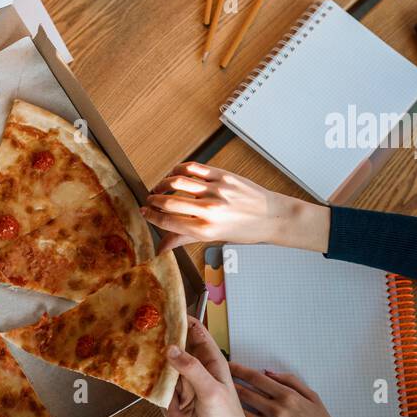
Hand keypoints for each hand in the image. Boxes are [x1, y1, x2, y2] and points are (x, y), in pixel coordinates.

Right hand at [142, 162, 329, 252]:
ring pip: (177, 181)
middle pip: (169, 201)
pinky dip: (179, 169)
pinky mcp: (223, 176)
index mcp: (205, 230)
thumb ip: (184, 239)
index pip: (168, 221)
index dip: (151, 216)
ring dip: (163, 183)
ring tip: (160, 187)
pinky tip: (175, 174)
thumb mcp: (213, 238)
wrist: (272, 216)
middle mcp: (209, 210)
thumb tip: (161, 248)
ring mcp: (216, 191)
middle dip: (153, 200)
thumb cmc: (245, 231)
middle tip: (149, 200)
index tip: (144, 212)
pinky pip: (193, 168)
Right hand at [165, 317, 277, 416]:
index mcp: (211, 360)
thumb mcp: (210, 391)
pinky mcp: (180, 403)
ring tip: (181, 416)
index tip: (157, 316)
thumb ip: (190, 368)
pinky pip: (165, 402)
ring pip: (165, 382)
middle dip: (162, 370)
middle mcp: (198, 370)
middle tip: (155, 376)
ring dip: (169, 403)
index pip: (194, 330)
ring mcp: (188, 387)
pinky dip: (171, 416)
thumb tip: (170, 348)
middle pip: (171, 356)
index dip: (178, 320)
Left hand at [230, 364, 374, 416]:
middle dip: (229, 384)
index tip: (230, 365)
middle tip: (218, 378)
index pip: (256, 378)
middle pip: (244, 392)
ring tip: (220, 398)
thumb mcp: (313, 398)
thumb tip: (267, 372)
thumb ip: (290, 382)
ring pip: (241, 411)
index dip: (239, 370)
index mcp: (288, 397)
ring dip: (229, 403)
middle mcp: (277, 411)